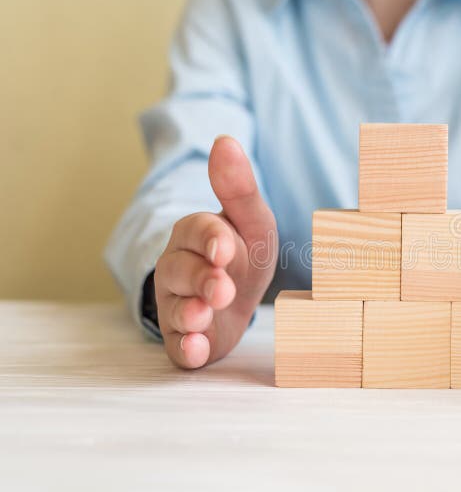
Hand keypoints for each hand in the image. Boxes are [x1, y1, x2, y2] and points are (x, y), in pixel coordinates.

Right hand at [154, 136, 277, 368]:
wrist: (233, 300)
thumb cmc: (242, 255)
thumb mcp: (252, 222)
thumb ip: (239, 188)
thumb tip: (225, 140)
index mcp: (196, 234)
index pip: (198, 231)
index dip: (210, 240)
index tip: (224, 248)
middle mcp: (178, 268)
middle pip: (183, 271)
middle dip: (202, 280)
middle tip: (222, 289)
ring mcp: (177, 304)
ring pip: (176, 308)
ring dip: (189, 314)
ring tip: (203, 318)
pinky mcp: (183, 338)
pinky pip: (177, 345)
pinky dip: (185, 349)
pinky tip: (195, 351)